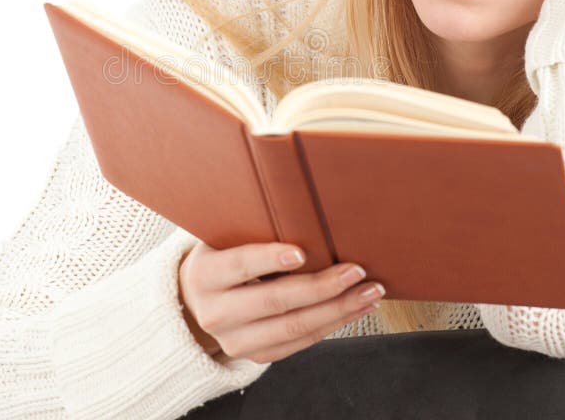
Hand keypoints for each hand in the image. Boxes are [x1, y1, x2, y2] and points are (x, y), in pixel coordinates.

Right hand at [177, 240, 383, 363]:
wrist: (196, 301)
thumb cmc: (220, 258)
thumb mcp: (221, 238)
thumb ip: (250, 228)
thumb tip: (300, 206)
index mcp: (204, 275)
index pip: (240, 265)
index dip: (270, 259)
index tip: (302, 253)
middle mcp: (216, 312)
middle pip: (276, 302)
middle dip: (322, 287)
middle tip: (357, 271)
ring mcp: (235, 341)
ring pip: (294, 328)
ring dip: (338, 310)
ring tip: (368, 292)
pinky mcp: (256, 356)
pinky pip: (300, 343)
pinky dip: (331, 325)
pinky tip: (354, 308)